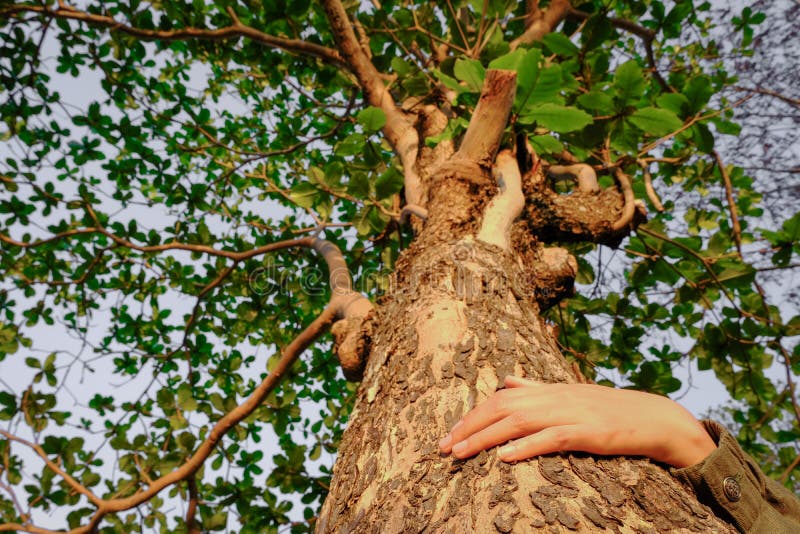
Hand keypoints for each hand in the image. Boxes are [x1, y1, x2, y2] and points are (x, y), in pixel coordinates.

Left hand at [438, 375, 716, 467]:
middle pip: (500, 408)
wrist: (651, 417)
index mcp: (546, 390)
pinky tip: (505, 457)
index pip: (499, 399)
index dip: (472, 415)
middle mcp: (552, 398)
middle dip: (469, 427)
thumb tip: (505, 381)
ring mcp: (569, 413)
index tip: (450, 432)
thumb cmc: (605, 409)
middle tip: (444, 447)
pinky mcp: (586, 432)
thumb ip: (534, 388)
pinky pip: (551, 438)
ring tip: (461, 452)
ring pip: (518, 422)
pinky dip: (526, 446)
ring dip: (485, 438)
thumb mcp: (566, 394)